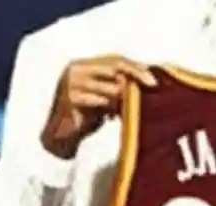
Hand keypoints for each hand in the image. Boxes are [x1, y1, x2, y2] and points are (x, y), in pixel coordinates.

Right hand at [41, 55, 157, 158]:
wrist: (62, 136)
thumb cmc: (86, 116)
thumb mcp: (105, 97)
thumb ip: (119, 87)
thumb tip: (149, 81)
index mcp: (85, 65)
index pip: (115, 59)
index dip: (136, 67)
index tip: (153, 79)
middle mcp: (76, 69)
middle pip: (113, 67)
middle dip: (134, 77)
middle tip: (151, 87)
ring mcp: (71, 82)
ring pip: (107, 86)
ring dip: (121, 98)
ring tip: (127, 108)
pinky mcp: (69, 98)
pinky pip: (96, 100)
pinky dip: (107, 107)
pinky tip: (111, 115)